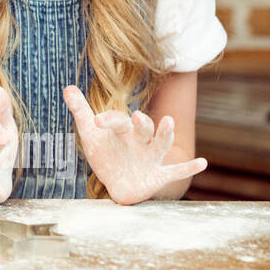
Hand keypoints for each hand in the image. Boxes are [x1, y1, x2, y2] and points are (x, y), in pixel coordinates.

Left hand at [62, 85, 206, 204]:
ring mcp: (150, 158)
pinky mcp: (158, 176)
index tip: (96, 120)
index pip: (118, 121)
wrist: (119, 183)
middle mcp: (140, 141)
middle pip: (144, 128)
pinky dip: (188, 168)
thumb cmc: (106, 154)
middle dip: (142, 123)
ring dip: (165, 134)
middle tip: (138, 117)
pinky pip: (175, 171)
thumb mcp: (90, 135)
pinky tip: (202, 162)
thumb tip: (67, 87)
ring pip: (161, 144)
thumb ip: (81, 111)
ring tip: (169, 121)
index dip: (108, 120)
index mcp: (123, 131)